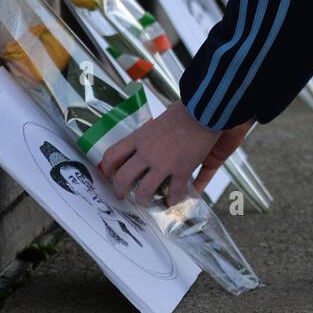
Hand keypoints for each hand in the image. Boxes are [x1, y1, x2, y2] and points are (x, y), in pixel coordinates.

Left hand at [99, 100, 255, 206]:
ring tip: (146, 202)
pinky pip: (174, 191)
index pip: (112, 155)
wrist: (205, 110)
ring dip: (143, 200)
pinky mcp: (182, 169)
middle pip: (123, 178)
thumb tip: (147, 143)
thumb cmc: (184, 111)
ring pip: (144, 191)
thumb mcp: (159, 121)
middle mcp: (147, 152)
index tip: (110, 174)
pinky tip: (172, 201)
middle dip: (120, 191)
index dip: (108, 168)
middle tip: (123, 195)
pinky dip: (172, 199)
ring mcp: (164, 163)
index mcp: (139, 137)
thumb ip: (150, 135)